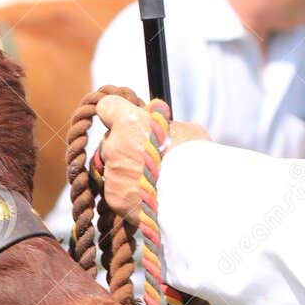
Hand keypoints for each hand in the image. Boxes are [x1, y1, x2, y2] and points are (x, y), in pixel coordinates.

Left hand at [94, 94, 208, 223]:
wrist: (195, 198)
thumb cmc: (197, 159)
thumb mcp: (186, 131)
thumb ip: (166, 127)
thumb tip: (163, 127)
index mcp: (128, 122)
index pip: (107, 106)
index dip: (116, 113)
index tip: (125, 121)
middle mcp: (114, 145)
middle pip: (112, 141)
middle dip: (126, 148)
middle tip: (149, 159)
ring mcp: (111, 173)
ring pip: (113, 167)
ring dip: (128, 172)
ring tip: (154, 182)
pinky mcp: (114, 198)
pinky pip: (117, 191)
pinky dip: (129, 193)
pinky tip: (150, 197)